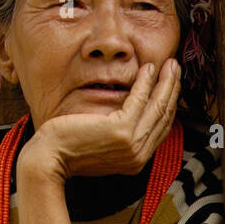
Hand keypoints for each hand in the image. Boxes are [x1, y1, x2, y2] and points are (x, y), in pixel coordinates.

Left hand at [17, 58, 180, 182]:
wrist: (49, 158)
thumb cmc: (67, 149)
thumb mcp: (100, 144)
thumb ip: (119, 135)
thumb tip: (128, 116)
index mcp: (135, 159)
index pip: (160, 129)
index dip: (168, 103)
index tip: (170, 84)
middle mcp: (138, 155)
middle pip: (164, 117)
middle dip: (172, 89)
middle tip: (175, 67)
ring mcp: (132, 145)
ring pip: (158, 108)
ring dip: (166, 82)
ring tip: (170, 64)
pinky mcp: (121, 132)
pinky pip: (140, 101)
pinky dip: (146, 83)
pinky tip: (149, 69)